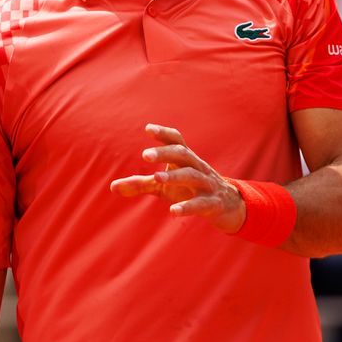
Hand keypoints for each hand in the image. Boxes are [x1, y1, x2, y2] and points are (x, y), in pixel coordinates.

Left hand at [110, 124, 244, 233]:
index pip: (177, 141)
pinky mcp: (213, 204)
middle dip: (165, 153)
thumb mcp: (164, 187)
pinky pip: (202, 203)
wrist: (229, 206)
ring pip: (193, 176)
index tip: (147, 129)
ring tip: (156, 178)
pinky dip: (188, 206)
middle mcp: (197, 168)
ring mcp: (207, 185)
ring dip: (175, 176)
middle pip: (183, 154)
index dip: (163, 134)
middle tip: (145, 155)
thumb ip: (141, 183)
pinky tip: (173, 212)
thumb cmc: (190, 190)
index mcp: (186, 160)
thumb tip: (112, 187)